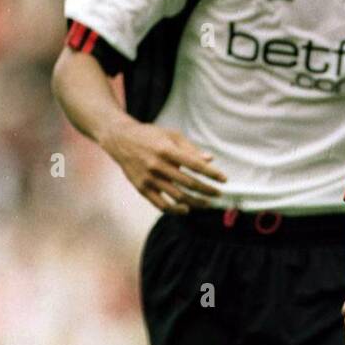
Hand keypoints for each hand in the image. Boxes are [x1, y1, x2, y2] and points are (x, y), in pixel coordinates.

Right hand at [100, 122, 226, 213]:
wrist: (120, 140)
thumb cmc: (150, 136)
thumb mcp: (171, 135)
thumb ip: (190, 149)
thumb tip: (210, 160)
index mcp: (166, 150)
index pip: (195, 165)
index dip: (212, 173)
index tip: (224, 180)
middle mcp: (157, 165)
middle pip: (188, 183)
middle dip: (207, 190)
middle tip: (218, 194)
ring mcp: (148, 178)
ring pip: (177, 196)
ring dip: (195, 202)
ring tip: (207, 203)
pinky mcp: (141, 188)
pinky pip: (160, 204)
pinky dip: (175, 210)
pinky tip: (186, 209)